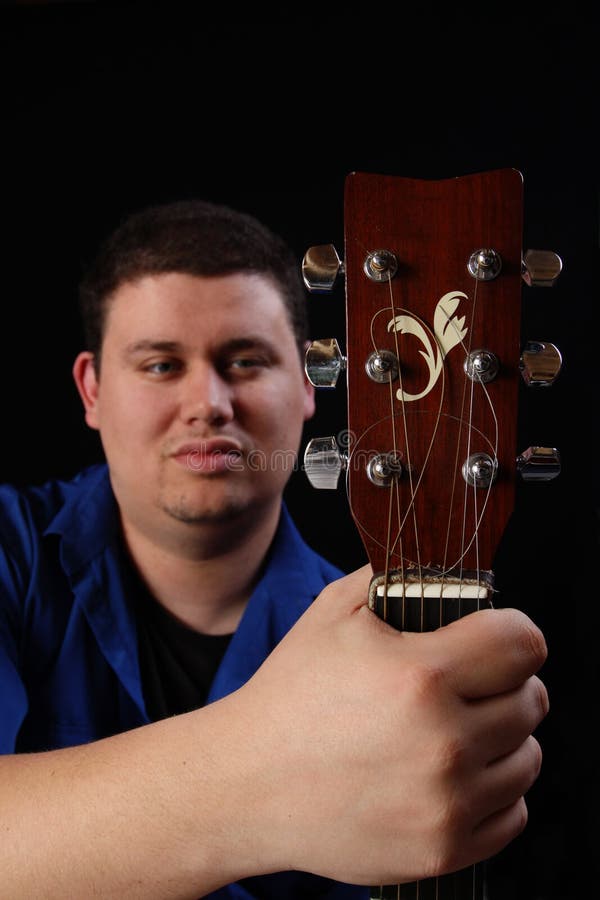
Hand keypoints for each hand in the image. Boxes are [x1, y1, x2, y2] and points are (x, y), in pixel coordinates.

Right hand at [232, 564, 547, 884]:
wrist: (248, 784)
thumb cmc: (290, 695)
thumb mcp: (331, 613)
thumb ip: (394, 579)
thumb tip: (445, 570)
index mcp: (418, 675)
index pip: (523, 643)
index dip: (513, 630)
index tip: (497, 636)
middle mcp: (442, 741)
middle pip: (532, 699)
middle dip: (507, 682)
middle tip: (472, 683)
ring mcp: (446, 803)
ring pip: (527, 757)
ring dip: (504, 738)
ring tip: (461, 729)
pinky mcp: (443, 850)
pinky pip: (513, 814)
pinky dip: (494, 791)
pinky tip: (455, 774)